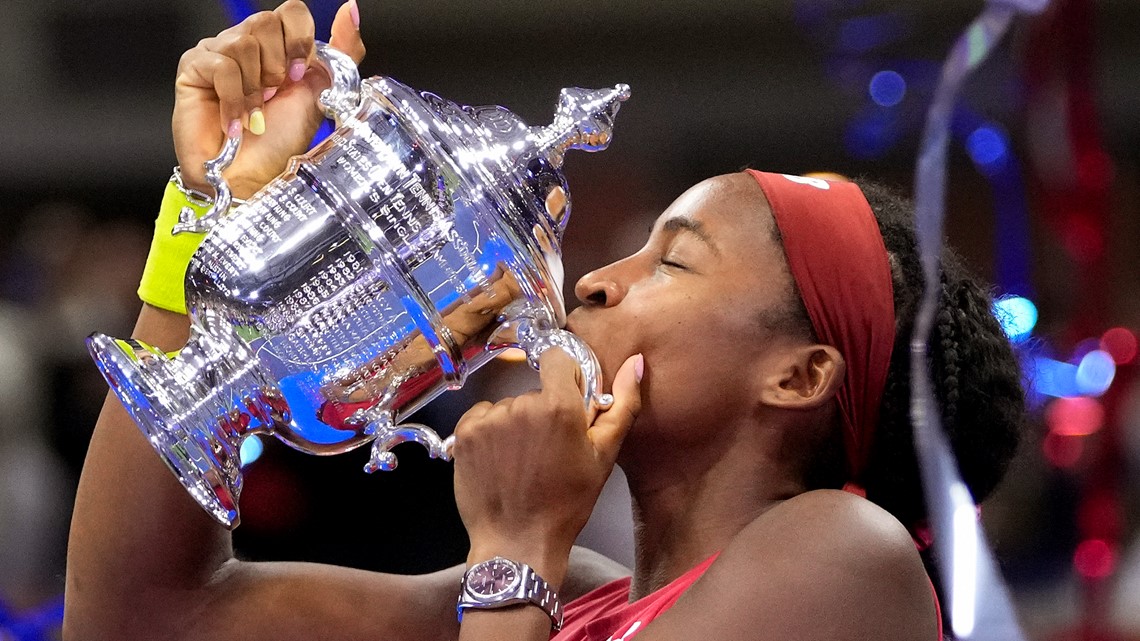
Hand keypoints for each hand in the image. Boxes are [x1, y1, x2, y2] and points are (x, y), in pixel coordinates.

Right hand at [172, 0, 365, 198]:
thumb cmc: (279, 143)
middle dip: (278, 67)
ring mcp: (217, 52)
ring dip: (255, 89)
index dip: (299, 42)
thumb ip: (341, 52)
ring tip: (254, 114)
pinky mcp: (193, 68)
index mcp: (279, 47)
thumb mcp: (322, 93)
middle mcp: (247, 44)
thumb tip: (352, 10)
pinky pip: (221, 65)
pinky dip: (235, 99)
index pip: (292, 11)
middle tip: (273, 97)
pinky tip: (236, 122)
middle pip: (266, 21)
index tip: (299, 75)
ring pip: (242, 43)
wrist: (250, 178)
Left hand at [452, 350, 642, 574]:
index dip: (566, 378)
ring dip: (516, 426)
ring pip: (509, 406)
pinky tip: (501, 461)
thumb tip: (635, 362)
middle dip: (544, 412)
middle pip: (535, 391)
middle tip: (548, 450)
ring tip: (523, 462)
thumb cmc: (566, 503)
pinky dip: (491, 432)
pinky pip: (483, 416)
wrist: (518, 542)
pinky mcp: (466, 432)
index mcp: (560, 406)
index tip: (568, 403)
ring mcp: (491, 419)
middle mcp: (522, 405)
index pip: (558, 358)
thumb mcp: (603, 456)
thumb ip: (622, 405)